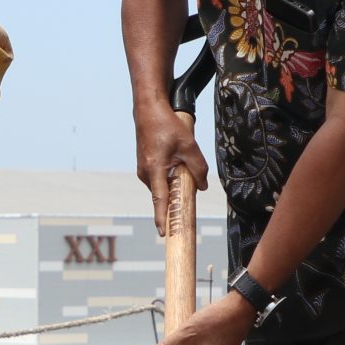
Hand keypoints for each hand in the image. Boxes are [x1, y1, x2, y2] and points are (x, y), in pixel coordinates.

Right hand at [132, 104, 209, 234]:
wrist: (148, 110)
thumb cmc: (167, 125)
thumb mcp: (189, 146)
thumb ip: (198, 168)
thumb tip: (201, 187)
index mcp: (154, 169)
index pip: (159, 200)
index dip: (162, 218)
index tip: (163, 234)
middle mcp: (145, 173)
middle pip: (163, 194)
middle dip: (176, 196)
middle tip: (188, 186)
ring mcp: (143, 170)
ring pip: (162, 186)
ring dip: (173, 182)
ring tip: (180, 160)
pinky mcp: (144, 166)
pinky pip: (159, 179)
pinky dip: (168, 177)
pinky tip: (175, 161)